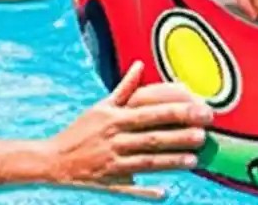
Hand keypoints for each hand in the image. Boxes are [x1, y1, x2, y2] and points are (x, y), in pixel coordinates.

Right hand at [44, 61, 212, 198]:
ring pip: (146, 163)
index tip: (201, 109)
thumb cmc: (81, 130)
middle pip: (152, 138)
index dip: (177, 111)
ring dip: (170, 161)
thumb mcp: (101, 107)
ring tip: (194, 160)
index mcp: (114, 119)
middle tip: (205, 134)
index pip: (151, 113)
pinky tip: (165, 192)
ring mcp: (111, 163)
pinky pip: (129, 189)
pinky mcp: (108, 183)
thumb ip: (125, 89)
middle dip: (179, 136)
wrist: (52, 161)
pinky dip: (145, 191)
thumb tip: (140, 65)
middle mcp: (114, 140)